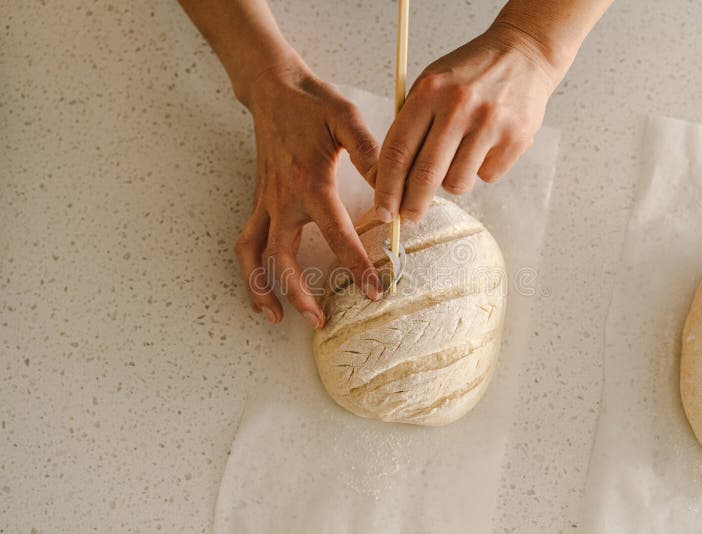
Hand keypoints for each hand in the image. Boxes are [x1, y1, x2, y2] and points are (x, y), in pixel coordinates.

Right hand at [234, 63, 382, 328]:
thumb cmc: (311, 104)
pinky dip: (250, 270)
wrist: (273, 90)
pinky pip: (247, 243)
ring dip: (263, 290)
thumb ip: (369, 155)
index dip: (355, 266)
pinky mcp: (259, 203)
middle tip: (322, 321)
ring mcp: (266, 203)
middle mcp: (283, 200)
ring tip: (277, 319)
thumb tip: (391, 192)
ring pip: (256, 257)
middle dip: (301, 294)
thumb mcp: (345, 120)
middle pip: (285, 259)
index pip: (335, 235)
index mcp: (309, 183)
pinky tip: (262, 288)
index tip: (374, 290)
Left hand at [372, 23, 561, 224]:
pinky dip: (481, 171)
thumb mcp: (431, 84)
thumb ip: (410, 124)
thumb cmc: (469, 74)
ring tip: (458, 161)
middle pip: (425, 175)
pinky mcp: (515, 138)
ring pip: (457, 183)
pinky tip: (486, 147)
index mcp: (429, 92)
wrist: (523, 54)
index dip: (386, 188)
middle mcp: (458, 107)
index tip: (383, 209)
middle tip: (408, 219)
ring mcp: (489, 123)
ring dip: (451, 183)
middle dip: (412, 205)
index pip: (397, 152)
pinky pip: (487, 177)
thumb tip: (390, 179)